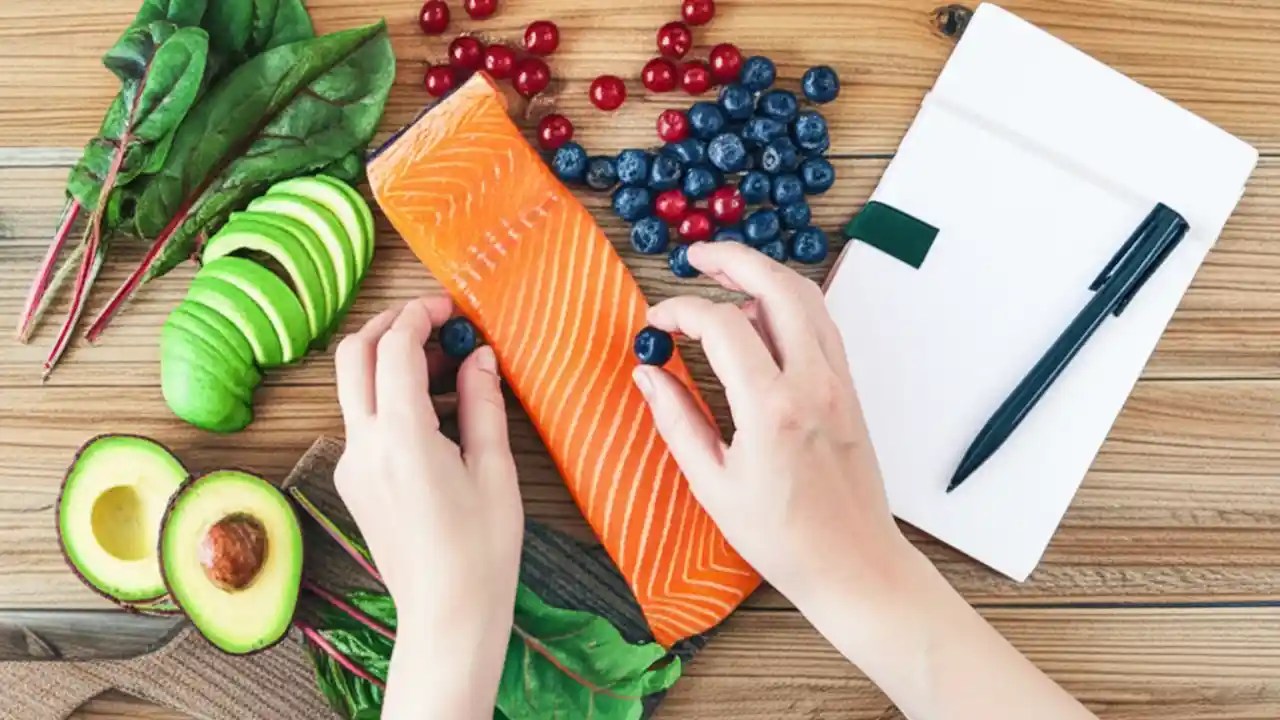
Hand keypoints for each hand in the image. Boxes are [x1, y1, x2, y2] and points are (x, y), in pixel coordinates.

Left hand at [332, 296, 520, 718]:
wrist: (446, 615)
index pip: (396, 348)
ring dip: (389, 360)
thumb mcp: (495, 470)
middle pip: (353, 355)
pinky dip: (390, 397)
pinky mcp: (354, 482)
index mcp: (402, 438)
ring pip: (354, 387)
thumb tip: (478, 356)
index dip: (421, 315)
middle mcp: (364, 446)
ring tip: (444, 366)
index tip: (451, 308)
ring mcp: (352, 465)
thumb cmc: (482, 550)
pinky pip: (363, 420)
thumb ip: (482, 403)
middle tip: (434, 321)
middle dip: (390, 325)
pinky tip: (434, 412)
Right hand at [633, 244, 1095, 719]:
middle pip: (776, 286)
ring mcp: (838, 382)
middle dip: (732, 259)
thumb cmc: (783, 538)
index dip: (681, 311)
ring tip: (725, 276)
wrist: (854, 565)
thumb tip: (648, 374)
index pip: (722, 325)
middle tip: (695, 257)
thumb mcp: (712, 485)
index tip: (657, 322)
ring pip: (807, 297)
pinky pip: (821, 324)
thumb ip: (677, 421)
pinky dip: (789, 303)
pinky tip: (761, 315)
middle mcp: (812, 383)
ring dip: (764, 275)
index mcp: (772, 409)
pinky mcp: (850, 388)